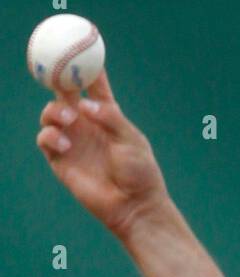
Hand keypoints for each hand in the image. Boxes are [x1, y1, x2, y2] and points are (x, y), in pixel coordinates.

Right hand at [35, 69, 168, 239]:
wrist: (135, 207)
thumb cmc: (140, 173)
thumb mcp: (131, 139)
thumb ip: (109, 117)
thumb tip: (83, 103)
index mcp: (107, 116)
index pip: (94, 86)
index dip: (88, 68)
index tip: (85, 52)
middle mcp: (87, 126)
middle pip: (65, 94)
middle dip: (59, 81)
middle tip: (59, 75)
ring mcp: (73, 142)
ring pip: (50, 113)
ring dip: (54, 111)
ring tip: (69, 119)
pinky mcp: (62, 161)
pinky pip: (45, 139)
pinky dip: (50, 135)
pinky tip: (65, 142)